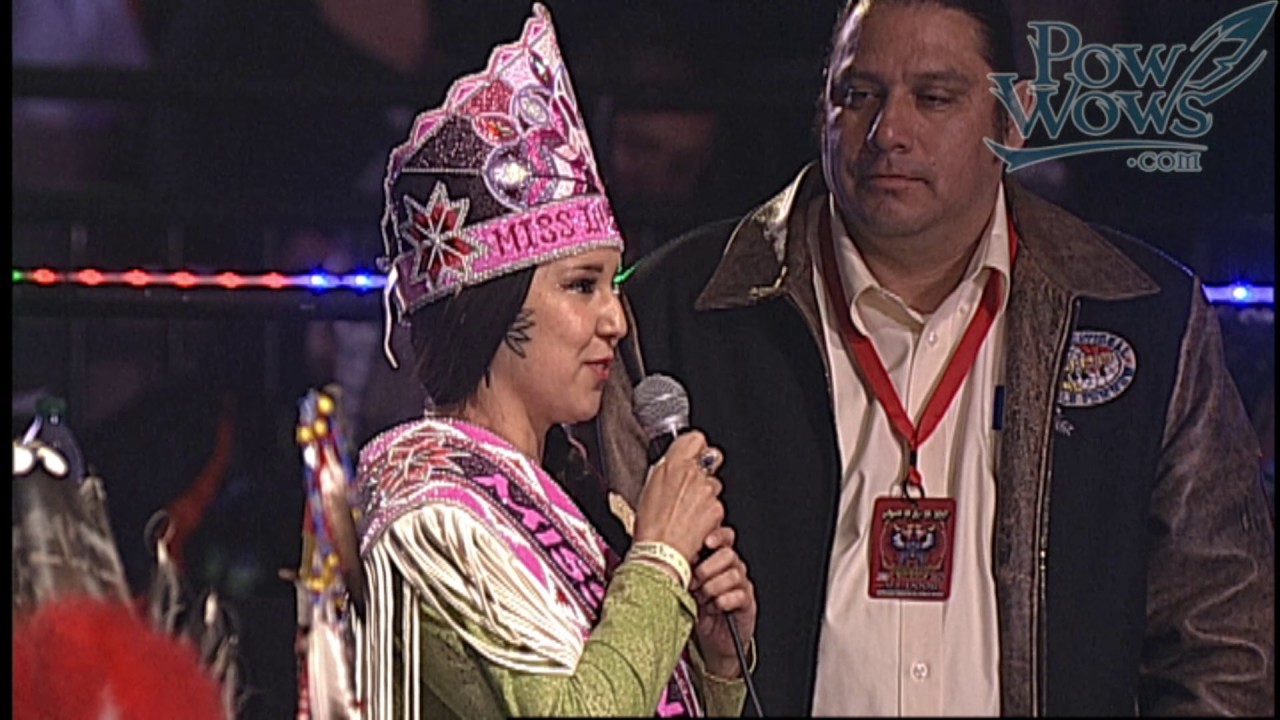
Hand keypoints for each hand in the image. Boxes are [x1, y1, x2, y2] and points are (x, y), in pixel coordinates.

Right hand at [631, 431, 724, 563]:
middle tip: (690, 486)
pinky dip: (709, 514)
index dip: (695, 446)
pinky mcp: (717, 509)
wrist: (661, 553)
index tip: (693, 453)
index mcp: (674, 464)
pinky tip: (694, 523)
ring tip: (687, 512)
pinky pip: (717, 506)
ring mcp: (708, 492)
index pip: (696, 438)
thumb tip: (674, 462)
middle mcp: (694, 474)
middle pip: (710, 460)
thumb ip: (666, 469)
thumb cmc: (650, 526)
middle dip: (702, 472)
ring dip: (705, 495)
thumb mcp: (649, 488)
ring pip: (714, 485)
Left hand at [691, 526, 756, 678]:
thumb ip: (682, 568)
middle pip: (728, 555)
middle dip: (708, 568)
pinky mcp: (747, 603)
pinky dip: (724, 601)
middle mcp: (732, 568)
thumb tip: (666, 555)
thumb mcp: (685, 585)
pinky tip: (715, 607)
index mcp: (717, 558)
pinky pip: (740, 595)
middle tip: (694, 582)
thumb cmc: (696, 608)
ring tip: (702, 598)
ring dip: (713, 587)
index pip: (724, 537)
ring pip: (733, 574)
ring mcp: (741, 585)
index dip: (717, 536)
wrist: (711, 640)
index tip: (705, 542)